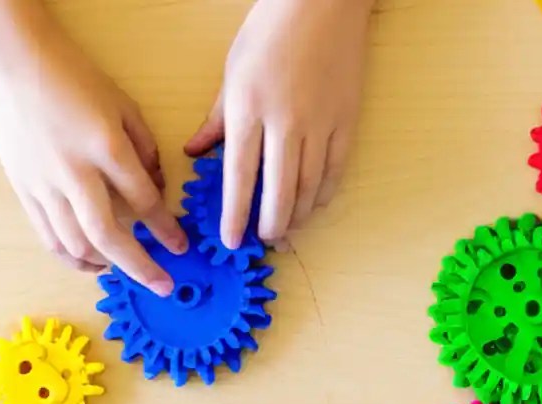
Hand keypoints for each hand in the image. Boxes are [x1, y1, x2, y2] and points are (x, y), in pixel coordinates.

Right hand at [0, 0, 185, 294]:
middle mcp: (75, 172)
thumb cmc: (76, 81)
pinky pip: (48, 236)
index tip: (181, 246)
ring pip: (75, 243)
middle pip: (109, 235)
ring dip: (104, 265)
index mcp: (106, 147)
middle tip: (163, 285)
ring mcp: (45, 185)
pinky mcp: (23, 189)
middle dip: (140, 266)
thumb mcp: (124, 106)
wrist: (18, 66)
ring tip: (122, 271)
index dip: (166, 229)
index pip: (144, 201)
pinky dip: (70, 257)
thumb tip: (156, 186)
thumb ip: (145, 148)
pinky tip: (88, 262)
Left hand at [186, 0, 373, 248]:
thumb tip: (196, 154)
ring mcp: (320, 122)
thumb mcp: (232, 73)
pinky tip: (314, 206)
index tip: (231, 240)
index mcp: (249, 109)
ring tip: (287, 230)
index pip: (239, 175)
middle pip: (278, 190)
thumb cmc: (269, 32)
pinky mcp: (346, 119)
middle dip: (270, 224)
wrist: (321, 3)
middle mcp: (285, 121)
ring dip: (298, 215)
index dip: (235, 214)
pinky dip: (324, 193)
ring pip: (309, 185)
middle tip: (263, 241)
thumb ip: (216, 119)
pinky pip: (336, 169)